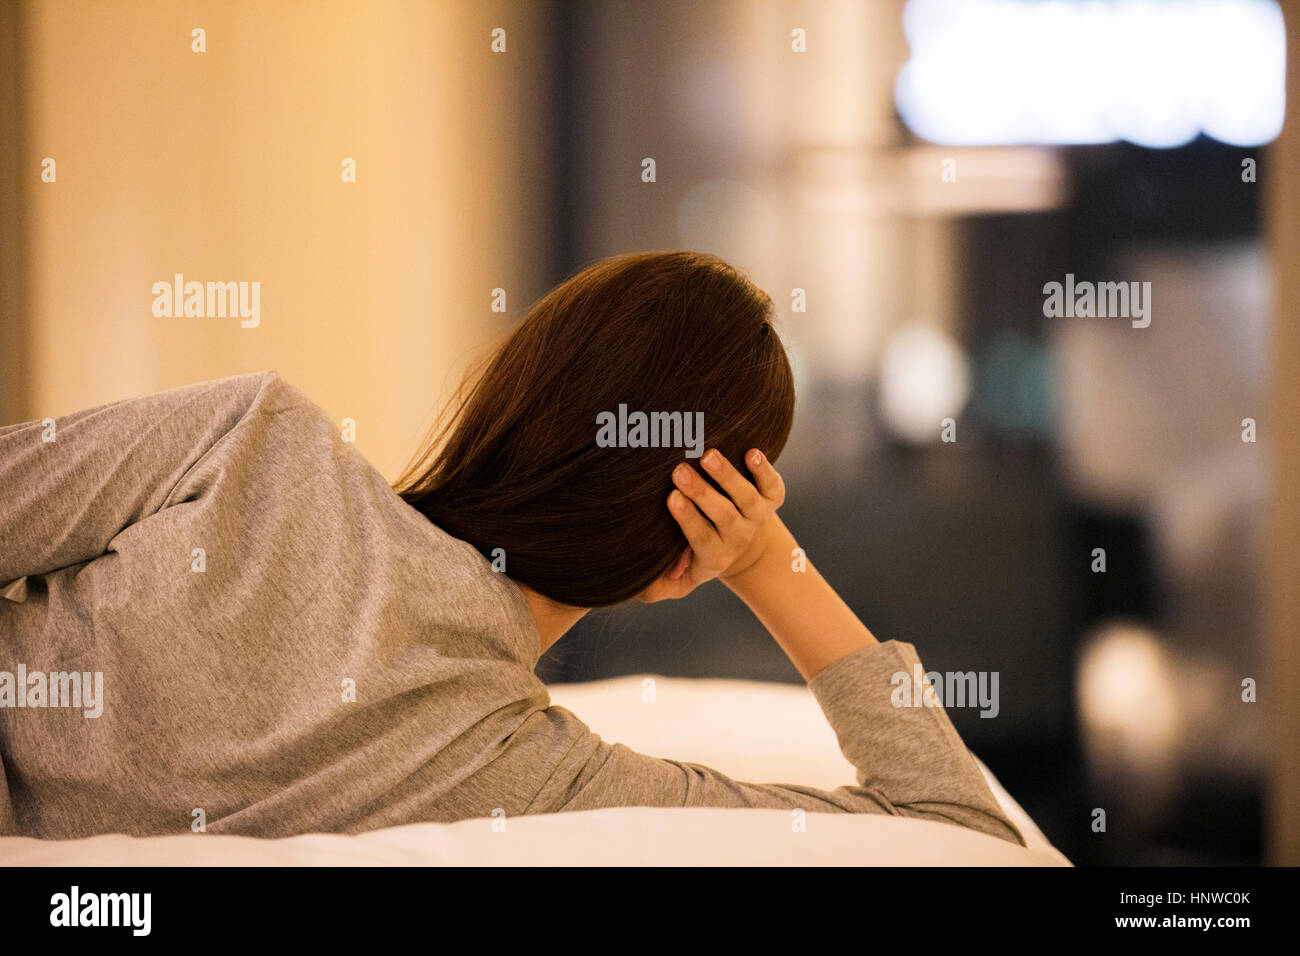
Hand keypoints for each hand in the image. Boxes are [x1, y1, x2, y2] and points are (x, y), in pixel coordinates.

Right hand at [637, 448, 785, 602]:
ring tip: (708, 456)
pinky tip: (751, 453)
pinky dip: (764, 470)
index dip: (688, 518)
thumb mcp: (684, 580)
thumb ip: (661, 587)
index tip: (672, 498)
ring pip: (746, 497)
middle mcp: (737, 535)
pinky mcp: (771, 498)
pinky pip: (772, 485)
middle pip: (723, 515)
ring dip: (727, 476)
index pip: (701, 537)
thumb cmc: (701, 556)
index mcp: (714, 555)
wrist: (749, 551)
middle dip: (701, 492)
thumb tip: (639, 588)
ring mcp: (756, 516)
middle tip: (679, 471)